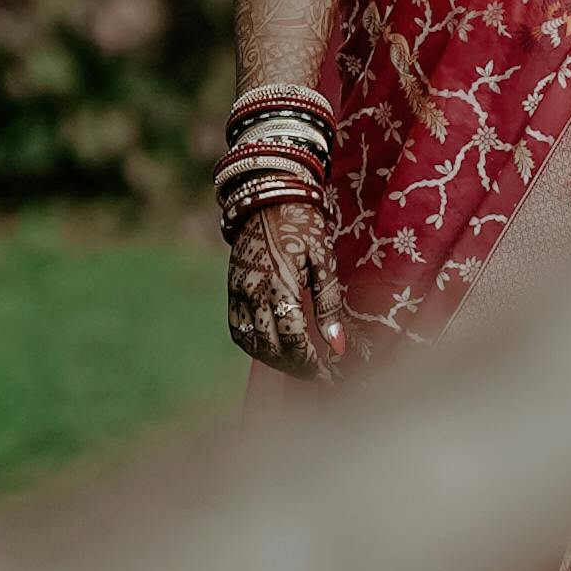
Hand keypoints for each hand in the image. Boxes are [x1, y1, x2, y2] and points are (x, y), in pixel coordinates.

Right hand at [226, 190, 345, 375]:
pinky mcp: (231, 289)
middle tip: (322, 376)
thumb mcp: (324, 259)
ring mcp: (238, 291)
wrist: (267, 194)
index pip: (294, 340)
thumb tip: (338, 348)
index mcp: (280, 283)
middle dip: (298, 369)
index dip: (313, 363)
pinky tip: (274, 351)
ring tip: (301, 367)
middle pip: (272, 348)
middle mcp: (254, 291)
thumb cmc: (303, 224)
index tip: (332, 372)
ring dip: (277, 362)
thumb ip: (329, 304)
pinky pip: (237, 329)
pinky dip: (254, 347)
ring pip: (252, 344)